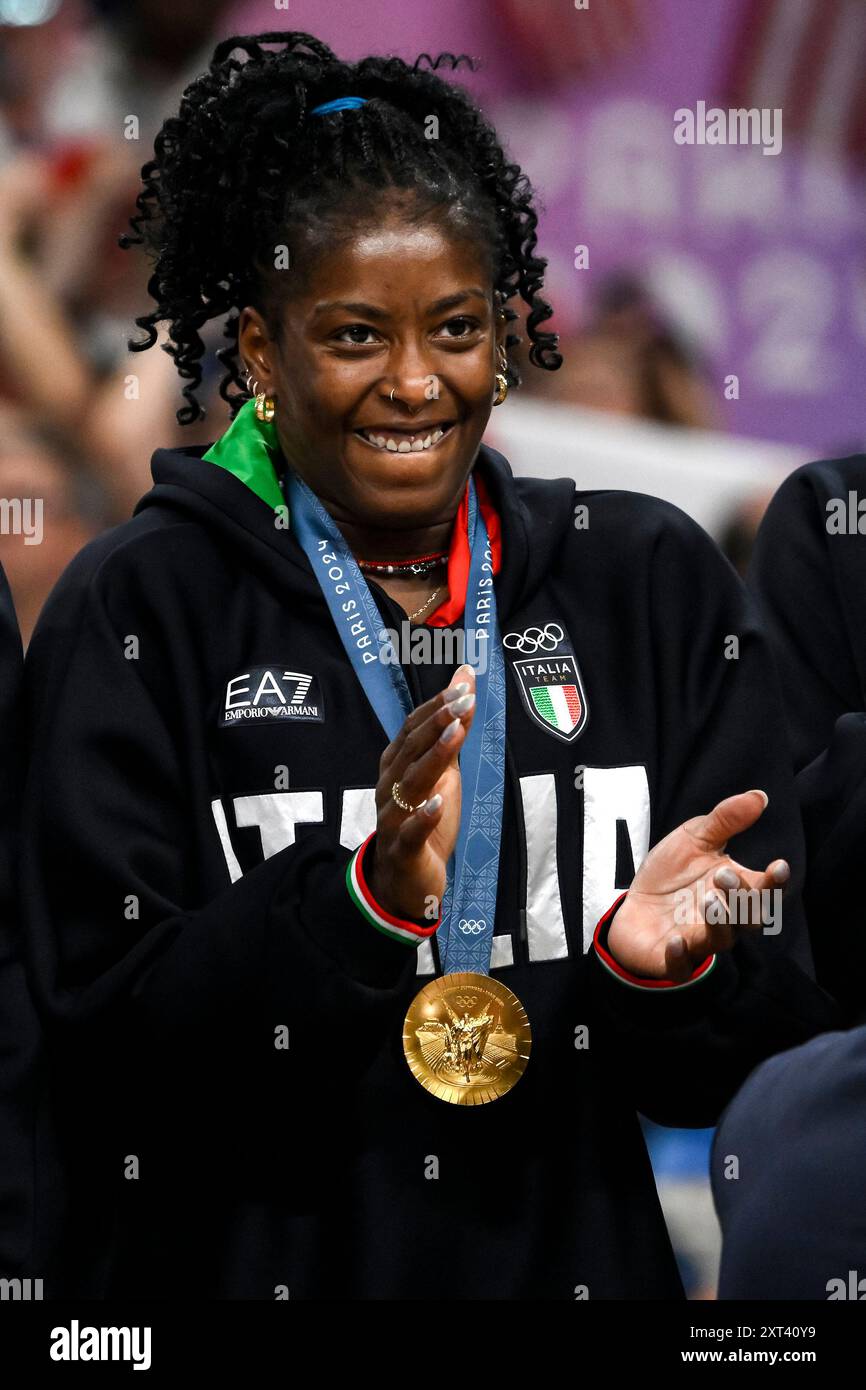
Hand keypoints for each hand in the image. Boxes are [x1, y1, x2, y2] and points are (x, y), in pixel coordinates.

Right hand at [365, 664, 476, 921]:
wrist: (404, 880)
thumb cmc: (423, 820)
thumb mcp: (443, 773)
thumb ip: (452, 732)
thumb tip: (466, 685)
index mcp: (396, 765)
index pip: (412, 728)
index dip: (437, 705)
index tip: (463, 685)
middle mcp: (390, 786)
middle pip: (411, 749)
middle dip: (438, 722)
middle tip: (463, 700)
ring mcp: (394, 817)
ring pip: (412, 783)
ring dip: (434, 757)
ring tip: (455, 733)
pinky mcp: (404, 850)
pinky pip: (411, 833)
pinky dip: (423, 818)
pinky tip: (436, 804)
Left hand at [607, 790, 790, 982]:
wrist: (632, 904)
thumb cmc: (671, 874)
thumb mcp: (694, 838)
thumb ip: (725, 820)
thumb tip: (760, 795)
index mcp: (735, 892)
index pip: (764, 890)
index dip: (775, 882)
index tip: (778, 865)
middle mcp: (724, 920)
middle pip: (748, 919)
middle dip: (741, 900)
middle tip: (723, 876)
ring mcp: (698, 942)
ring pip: (720, 941)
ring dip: (718, 923)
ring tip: (707, 901)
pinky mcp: (671, 960)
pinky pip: (682, 967)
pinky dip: (681, 957)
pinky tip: (676, 940)